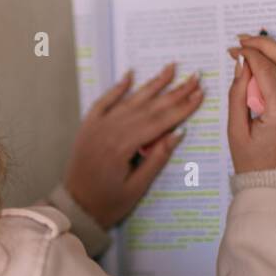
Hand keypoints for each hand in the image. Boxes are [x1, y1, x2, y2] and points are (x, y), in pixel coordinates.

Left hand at [63, 61, 204, 228]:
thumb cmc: (107, 203)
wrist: (75, 207)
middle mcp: (109, 131)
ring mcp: (96, 126)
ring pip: (129, 100)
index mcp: (122, 147)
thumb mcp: (137, 187)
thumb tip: (178, 133)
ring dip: (152, 84)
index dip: (182, 107)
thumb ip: (157, 159)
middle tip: (195, 76)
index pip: (159, 122)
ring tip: (171, 68)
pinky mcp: (88, 127)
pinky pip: (104, 102)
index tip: (200, 93)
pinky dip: (117, 88)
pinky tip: (131, 74)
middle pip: (148, 107)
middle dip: (174, 91)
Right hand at [226, 34, 275, 172]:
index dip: (248, 53)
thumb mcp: (236, 128)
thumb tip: (241, 64)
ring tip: (252, 51)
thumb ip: (237, 92)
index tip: (233, 49)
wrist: (275, 184)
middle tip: (244, 40)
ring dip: (274, 54)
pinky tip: (263, 70)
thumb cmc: (252, 161)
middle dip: (265, 44)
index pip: (266, 68)